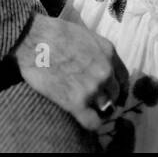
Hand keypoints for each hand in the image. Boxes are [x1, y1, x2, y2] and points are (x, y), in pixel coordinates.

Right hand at [13, 14, 129, 130]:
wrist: (33, 39)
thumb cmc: (55, 33)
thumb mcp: (86, 36)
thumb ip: (98, 53)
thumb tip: (101, 66)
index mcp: (109, 53)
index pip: (124, 77)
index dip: (117, 86)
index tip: (110, 92)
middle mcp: (105, 71)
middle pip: (115, 94)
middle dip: (107, 98)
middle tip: (94, 100)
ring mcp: (92, 88)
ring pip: (106, 108)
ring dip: (97, 110)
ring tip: (87, 109)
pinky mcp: (76, 102)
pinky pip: (93, 122)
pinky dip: (91, 123)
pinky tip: (84, 118)